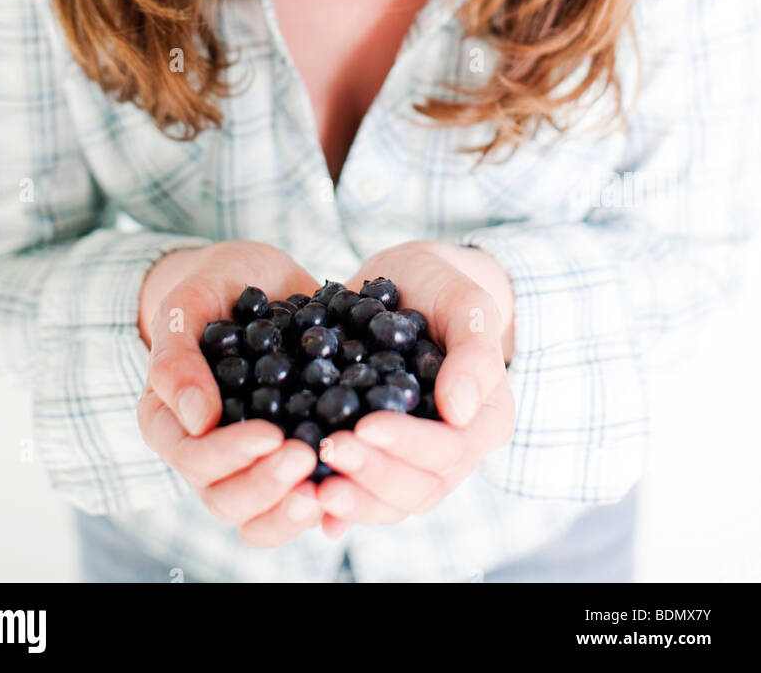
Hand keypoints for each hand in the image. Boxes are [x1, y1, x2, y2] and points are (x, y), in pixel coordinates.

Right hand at [137, 239, 324, 546]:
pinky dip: (324, 507)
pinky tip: (347, 497)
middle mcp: (207, 451)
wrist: (262, 279)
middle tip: (305, 458)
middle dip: (265, 488)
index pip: (192, 457)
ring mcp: (250, 460)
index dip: (229, 455)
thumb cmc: (216, 285)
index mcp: (170, 419)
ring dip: (290, 511)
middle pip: (225, 500)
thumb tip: (197, 421)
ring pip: (260, 517)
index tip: (270, 435)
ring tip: (326, 492)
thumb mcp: (189, 301)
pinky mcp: (291, 455)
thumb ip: (178, 354)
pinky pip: (300, 498)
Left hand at [314, 240, 515, 538]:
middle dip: (372, 474)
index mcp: (485, 420)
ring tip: (307, 485)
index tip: (366, 426)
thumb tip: (459, 412)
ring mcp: (413, 460)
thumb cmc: (445, 287)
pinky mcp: (378, 457)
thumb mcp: (467, 303)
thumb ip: (472, 353)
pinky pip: (360, 492)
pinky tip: (305, 501)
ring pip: (388, 502)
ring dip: (350, 498)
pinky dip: (335, 507)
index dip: (409, 445)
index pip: (451, 450)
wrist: (411, 282)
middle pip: (418, 488)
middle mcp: (453, 451)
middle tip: (329, 449)